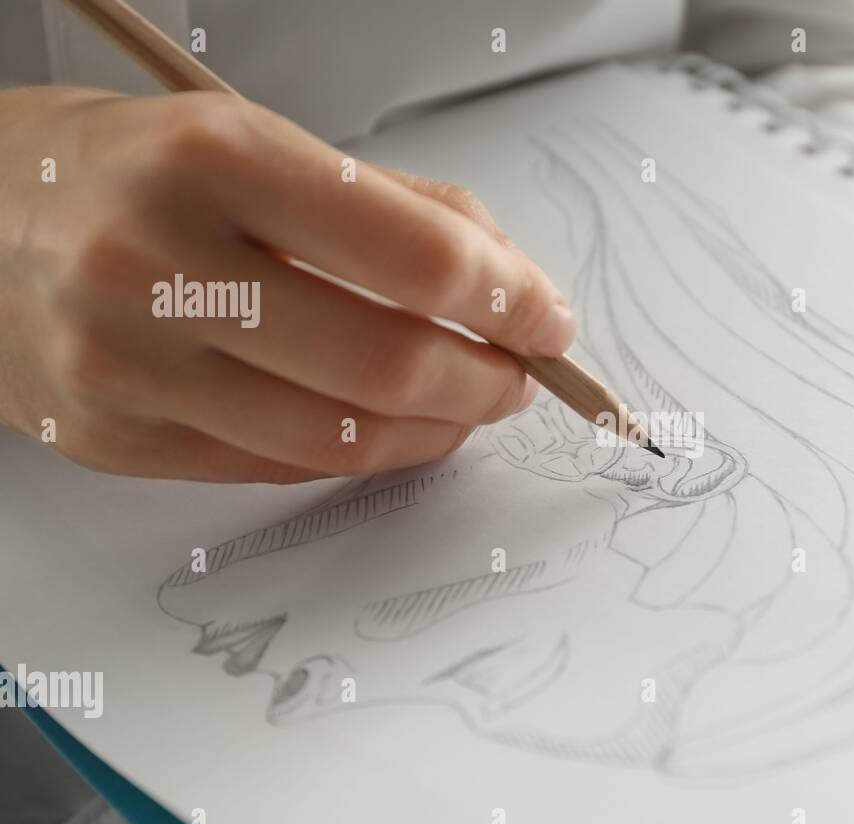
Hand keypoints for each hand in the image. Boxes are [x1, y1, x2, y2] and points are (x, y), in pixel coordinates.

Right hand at [0, 87, 574, 481]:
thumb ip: (392, 208)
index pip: (413, 253)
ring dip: (438, 429)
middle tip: (521, 372)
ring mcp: (128, 367)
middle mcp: (155, 265)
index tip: (548, 318)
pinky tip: (394, 427)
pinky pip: (278, 466)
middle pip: (388, 362)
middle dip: (488, 378)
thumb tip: (510, 282)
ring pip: (341, 438)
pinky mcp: (117, 442)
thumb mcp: (251, 140)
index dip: (508, 298)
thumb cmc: (123, 169)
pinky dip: (362, 452)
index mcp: (208, 160)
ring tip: (470, 403)